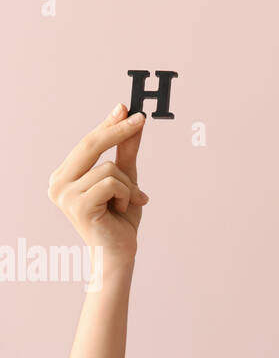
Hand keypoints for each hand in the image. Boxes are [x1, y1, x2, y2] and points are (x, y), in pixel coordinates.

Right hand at [46, 104, 148, 263]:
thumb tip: (132, 120)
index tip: (124, 107)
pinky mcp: (77, 206)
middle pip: (91, 146)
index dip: (106, 124)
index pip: (87, 143)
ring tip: (129, 200)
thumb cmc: (120, 216)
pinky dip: (126, 194)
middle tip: (141, 119)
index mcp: (65, 175)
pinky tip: (123, 208)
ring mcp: (64, 195)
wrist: (120, 250)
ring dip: (129, 184)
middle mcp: (58, 183)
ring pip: (109, 167)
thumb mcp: (126, 177)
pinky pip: (112, 183)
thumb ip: (126, 150)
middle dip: (118, 131)